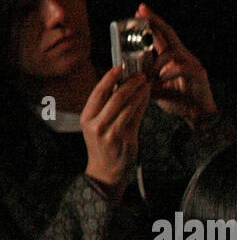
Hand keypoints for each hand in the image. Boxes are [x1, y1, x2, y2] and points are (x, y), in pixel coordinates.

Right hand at [81, 65, 150, 199]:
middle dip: (129, 83)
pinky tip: (147, 98)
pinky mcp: (124, 139)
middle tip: (140, 75)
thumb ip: (106, 108)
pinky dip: (142, 105)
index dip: (109, 78)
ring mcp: (110, 132)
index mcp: (86, 118)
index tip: (119, 67)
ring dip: (139, 93)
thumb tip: (120, 86)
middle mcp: (96, 124)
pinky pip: (135, 118)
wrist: (105, 172)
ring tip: (146, 83)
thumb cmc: (103, 146)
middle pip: (115, 97)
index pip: (98, 93)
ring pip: (127, 106)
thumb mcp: (97, 126)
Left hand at [135, 3, 217, 126]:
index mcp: (174, 58)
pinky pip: (182, 68)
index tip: (139, 10)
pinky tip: (161, 78)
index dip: (152, 22)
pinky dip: (169, 72)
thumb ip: (144, 80)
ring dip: (156, 62)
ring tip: (148, 74)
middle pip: (169, 34)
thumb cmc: (179, 102)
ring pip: (171, 53)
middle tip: (141, 12)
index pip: (162, 35)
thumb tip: (126, 75)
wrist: (199, 117)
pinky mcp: (199, 75)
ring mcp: (193, 65)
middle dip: (154, 22)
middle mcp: (184, 57)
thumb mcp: (156, 89)